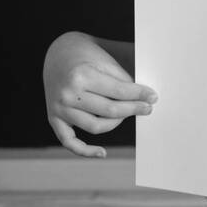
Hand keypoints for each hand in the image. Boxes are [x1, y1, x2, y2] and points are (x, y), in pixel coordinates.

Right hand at [43, 33, 156, 156]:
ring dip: (117, 123)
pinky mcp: (54, 118)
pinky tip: (102, 153)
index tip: (153, 97)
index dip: (140, 95)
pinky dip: (85, 151)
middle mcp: (68, 94)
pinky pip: (69, 141)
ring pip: (95, 127)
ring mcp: (59, 108)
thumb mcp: (106, 60)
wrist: (59, 53)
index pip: (119, 91)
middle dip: (133, 109)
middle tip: (148, 108)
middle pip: (110, 110)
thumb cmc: (88, 56)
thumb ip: (123, 80)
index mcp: (82, 76)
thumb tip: (143, 98)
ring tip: (128, 114)